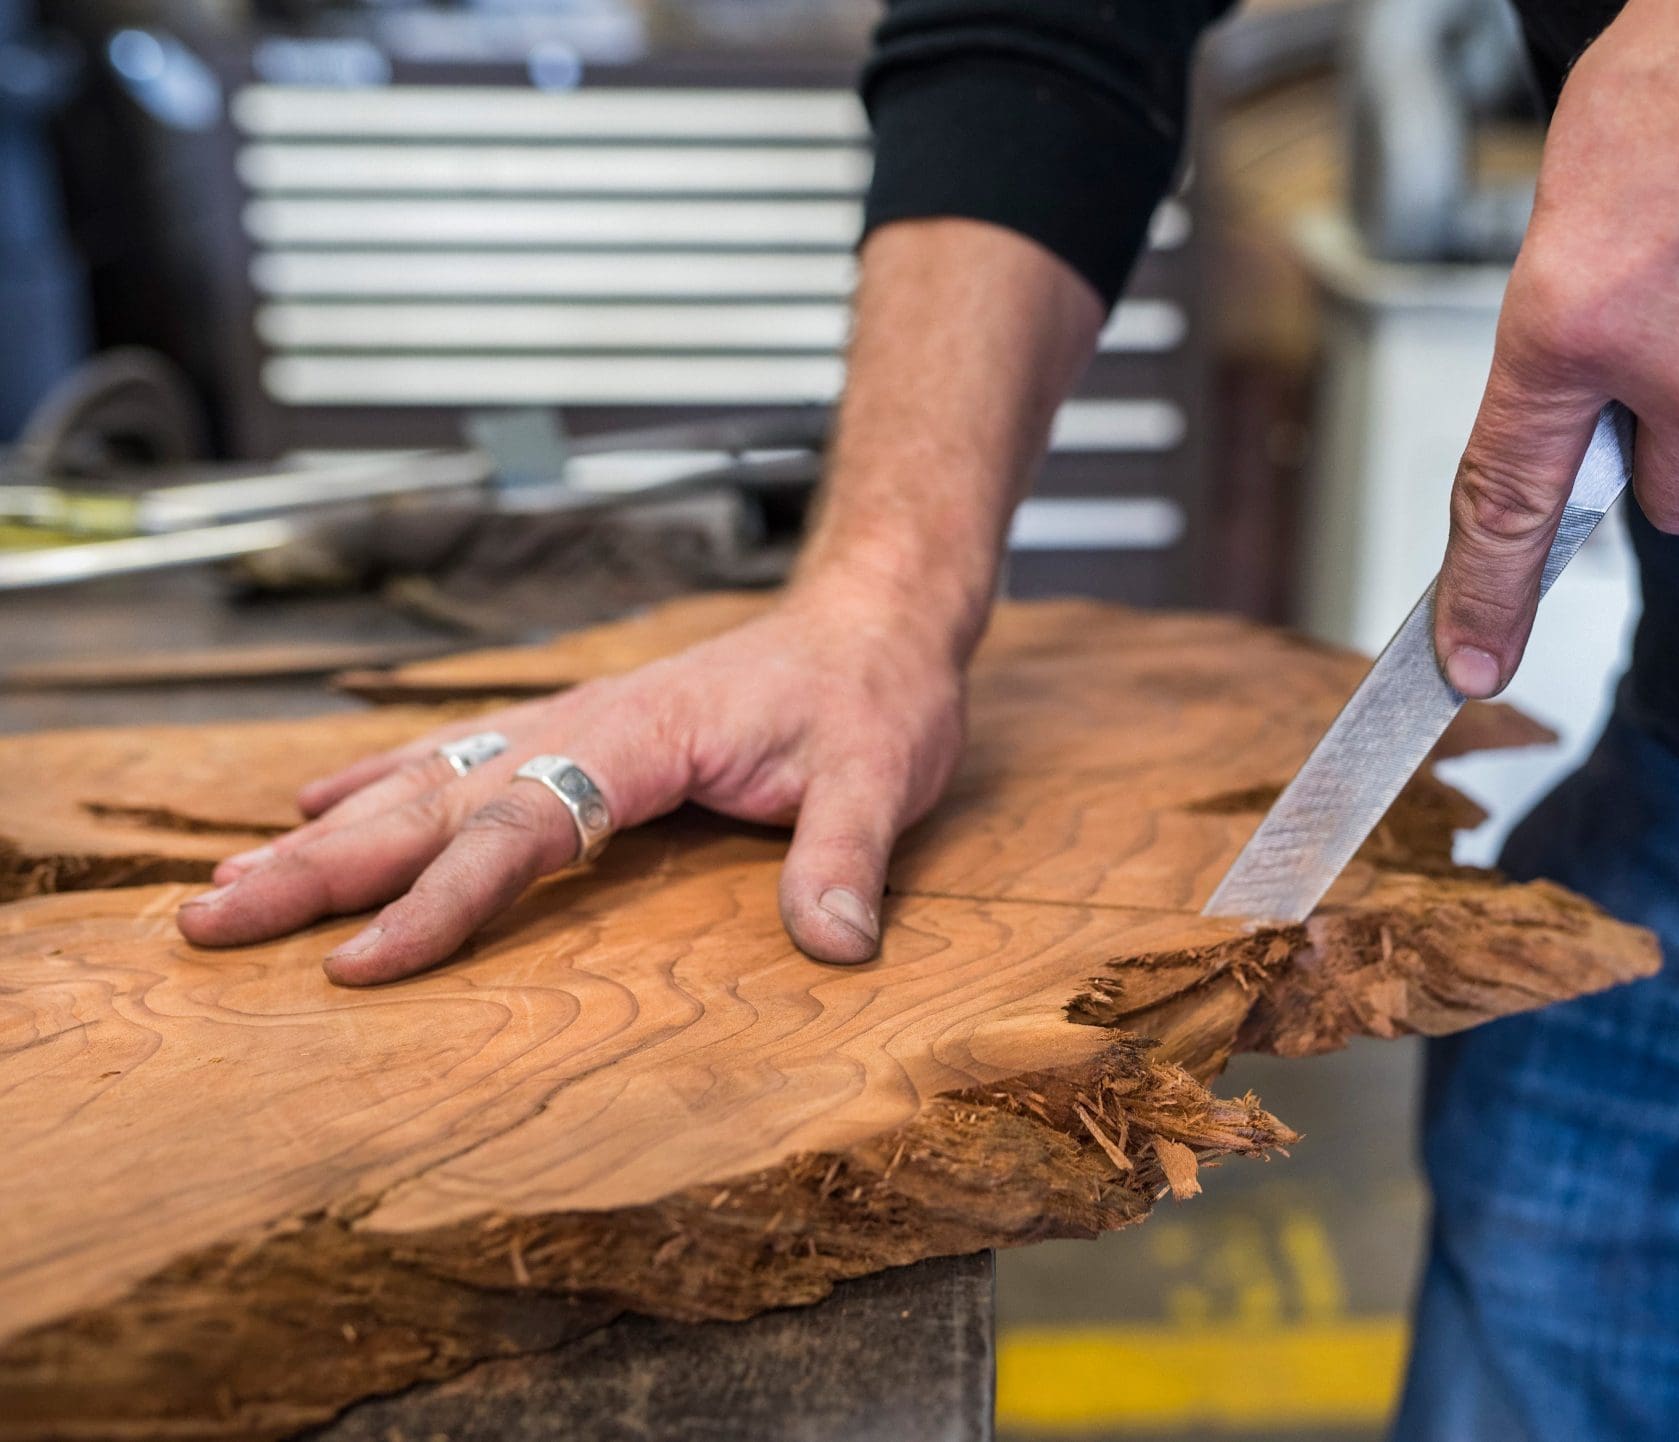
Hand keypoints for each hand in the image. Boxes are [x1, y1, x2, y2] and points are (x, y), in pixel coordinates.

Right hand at [176, 584, 966, 981]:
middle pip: (431, 806)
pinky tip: (316, 806)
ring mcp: (572, 724)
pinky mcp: (579, 730)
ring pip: (424, 782)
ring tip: (223, 888)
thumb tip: (833, 946)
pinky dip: (379, 784)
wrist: (874, 616)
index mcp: (640, 739)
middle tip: (206, 924)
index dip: (435, 905)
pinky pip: (458, 757)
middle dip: (319, 871)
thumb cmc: (875, 693)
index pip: (517, 832)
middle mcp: (583, 726)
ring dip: (325, 837)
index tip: (355, 965)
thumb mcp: (882, 773)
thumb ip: (846, 855)